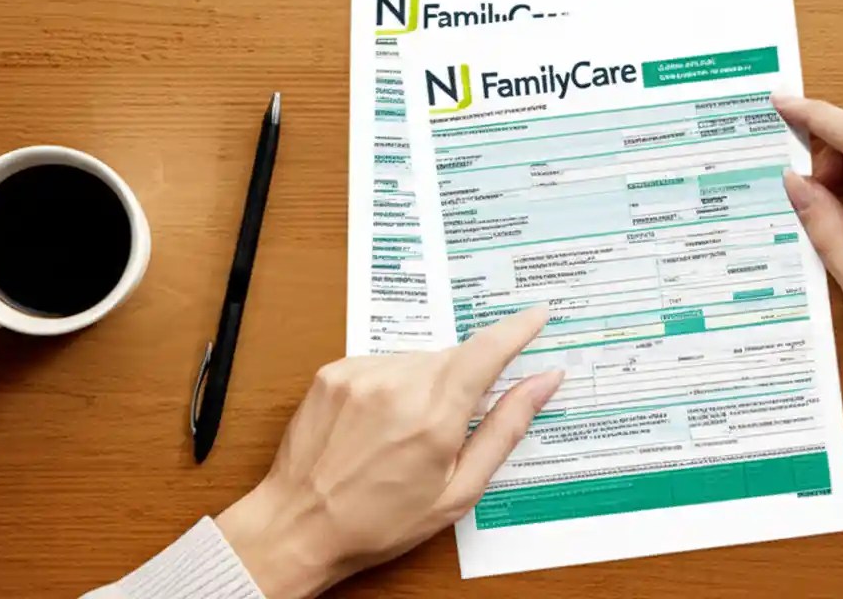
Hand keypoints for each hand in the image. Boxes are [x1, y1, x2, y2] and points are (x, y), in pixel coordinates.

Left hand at [214, 306, 559, 597]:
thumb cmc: (379, 522)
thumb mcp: (457, 492)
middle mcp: (398, 385)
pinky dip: (392, 385)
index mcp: (435, 418)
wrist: (299, 526)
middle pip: (454, 356)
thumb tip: (544, 382)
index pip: (488, 352)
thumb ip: (505, 430)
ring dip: (425, 385)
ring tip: (403, 435)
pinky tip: (378, 424)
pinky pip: (383, 364)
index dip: (518, 329)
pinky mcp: (334, 372)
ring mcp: (361, 374)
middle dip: (465, 381)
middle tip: (450, 427)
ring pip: (418, 360)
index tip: (537, 315)